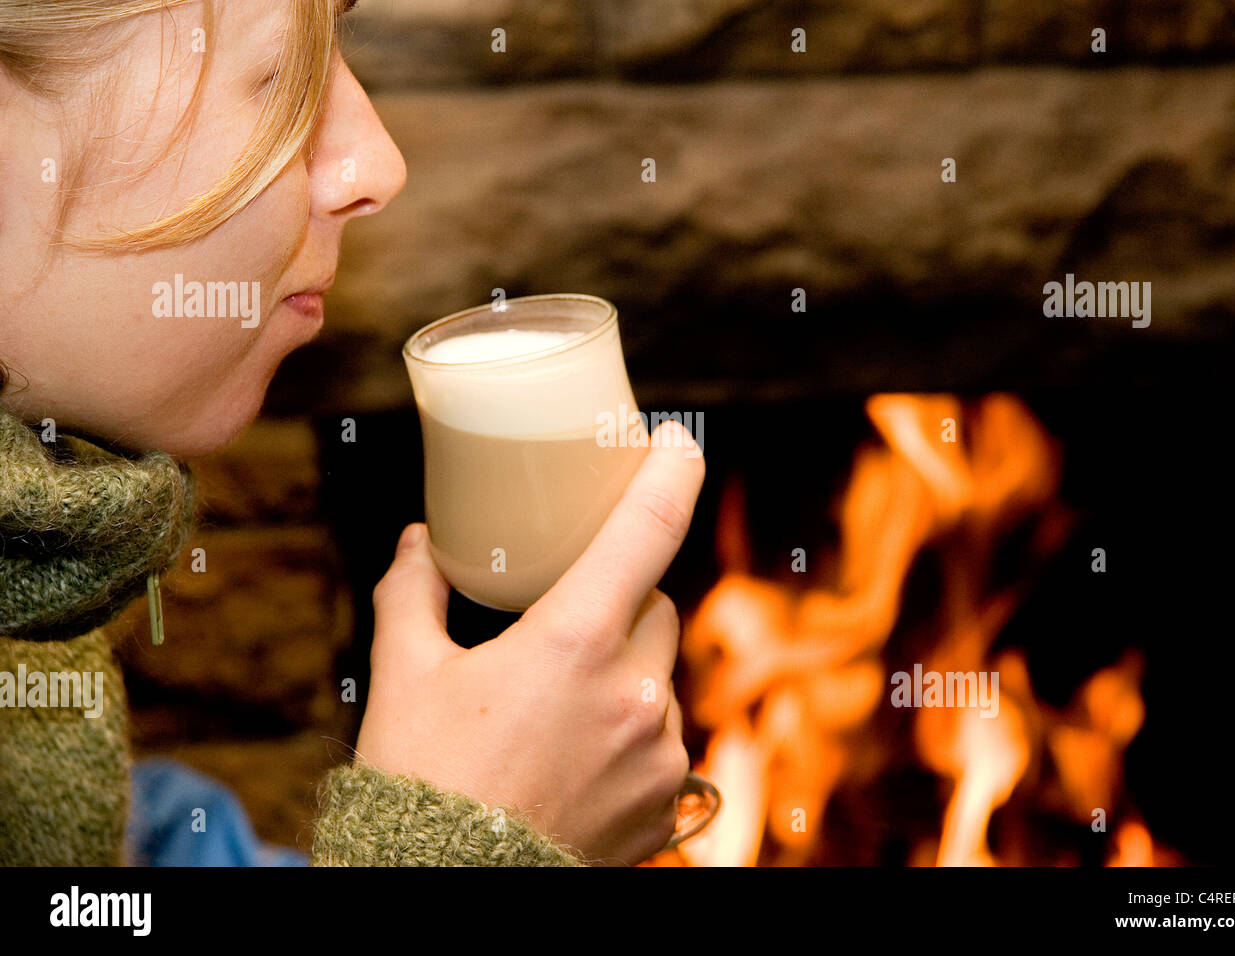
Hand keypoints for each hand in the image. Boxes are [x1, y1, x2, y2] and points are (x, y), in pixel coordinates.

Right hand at [355, 420, 705, 863]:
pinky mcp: (668, 799)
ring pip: (658, 676)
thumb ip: (413, 593)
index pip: (646, 531)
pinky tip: (575, 759)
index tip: (676, 442)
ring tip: (554, 712)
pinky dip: (630, 733)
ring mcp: (659, 750)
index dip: (669, 473)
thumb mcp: (405, 675)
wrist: (444, 888)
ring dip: (623, 673)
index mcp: (572, 642)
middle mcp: (633, 691)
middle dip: (618, 601)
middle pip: (654, 606)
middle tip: (564, 621)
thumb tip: (417, 541)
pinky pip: (663, 739)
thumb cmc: (422, 781)